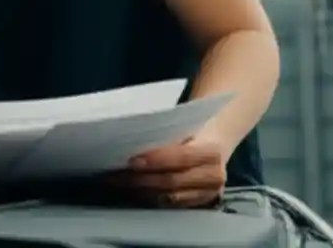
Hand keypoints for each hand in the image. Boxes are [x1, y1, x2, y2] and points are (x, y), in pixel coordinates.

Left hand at [109, 134, 227, 208]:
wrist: (217, 142)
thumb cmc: (193, 130)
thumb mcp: (184, 126)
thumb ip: (165, 136)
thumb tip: (131, 141)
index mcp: (211, 151)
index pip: (181, 157)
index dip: (156, 160)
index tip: (131, 161)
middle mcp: (214, 175)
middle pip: (173, 180)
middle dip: (142, 178)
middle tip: (115, 175)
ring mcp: (210, 192)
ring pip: (170, 196)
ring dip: (142, 190)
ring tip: (119, 183)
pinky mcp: (202, 203)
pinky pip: (173, 205)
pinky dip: (151, 198)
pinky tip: (134, 192)